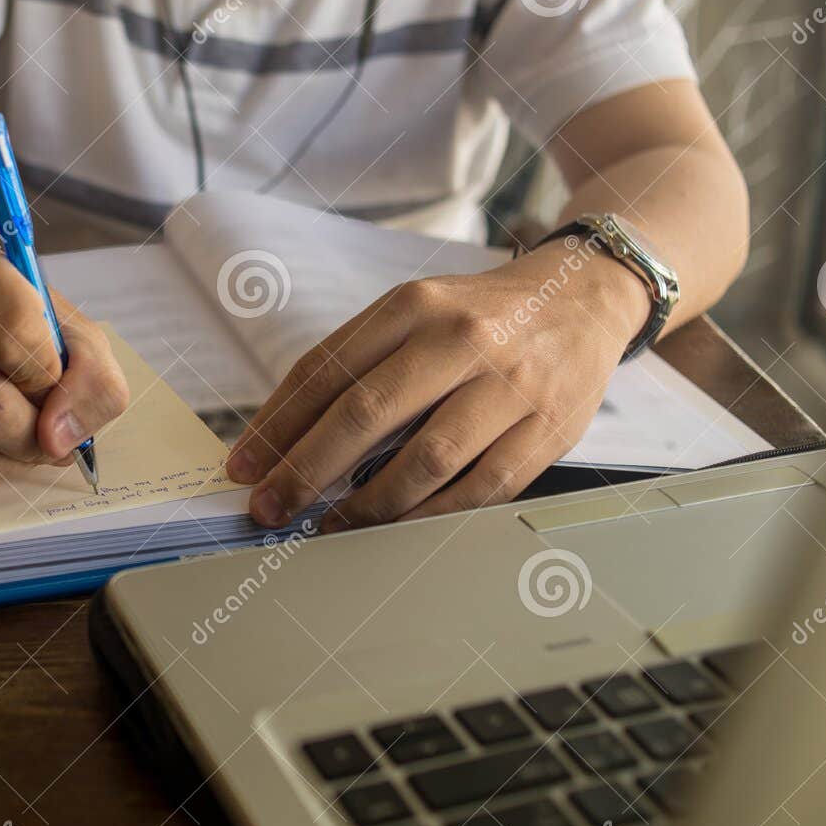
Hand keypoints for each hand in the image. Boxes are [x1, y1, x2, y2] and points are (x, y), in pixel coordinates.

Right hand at [0, 242, 128, 496]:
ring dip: (10, 460)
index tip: (52, 381)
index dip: (47, 378)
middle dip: (33, 437)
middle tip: (49, 432)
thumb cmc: (28, 331)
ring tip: (22, 434)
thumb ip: (94, 384)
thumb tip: (56, 440)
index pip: (12, 337)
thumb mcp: (80, 340)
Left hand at [224, 244, 651, 530]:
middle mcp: (461, 339)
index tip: (243, 466)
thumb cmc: (480, 315)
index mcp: (414, 305)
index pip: (327, 370)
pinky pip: (478, 489)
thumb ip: (357, 363)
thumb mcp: (415, 311)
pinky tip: (396, 527)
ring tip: (329, 526)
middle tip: (269, 508)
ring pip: (423, 461)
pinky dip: (430, 516)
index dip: (277, 425)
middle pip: (365, 414)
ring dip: (366, 505)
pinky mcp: (547, 430)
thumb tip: (284, 438)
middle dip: (306, 471)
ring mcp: (509, 385)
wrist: (581, 297)